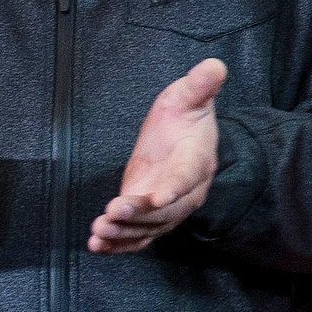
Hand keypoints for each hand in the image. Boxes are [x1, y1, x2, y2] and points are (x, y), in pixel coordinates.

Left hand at [93, 60, 225, 253]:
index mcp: (196, 161)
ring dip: (124, 233)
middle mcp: (186, 191)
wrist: (184, 138)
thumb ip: (199, 85)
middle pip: (165, 211)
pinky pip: (139, 236)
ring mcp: (168, 208)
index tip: (157, 198)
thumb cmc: (186, 115)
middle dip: (138, 215)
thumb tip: (214, 65)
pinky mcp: (150, 217)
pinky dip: (119, 244)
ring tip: (99, 232)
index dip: (174, 189)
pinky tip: (97, 245)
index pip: (186, 177)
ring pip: (149, 228)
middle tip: (112, 213)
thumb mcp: (188, 95)